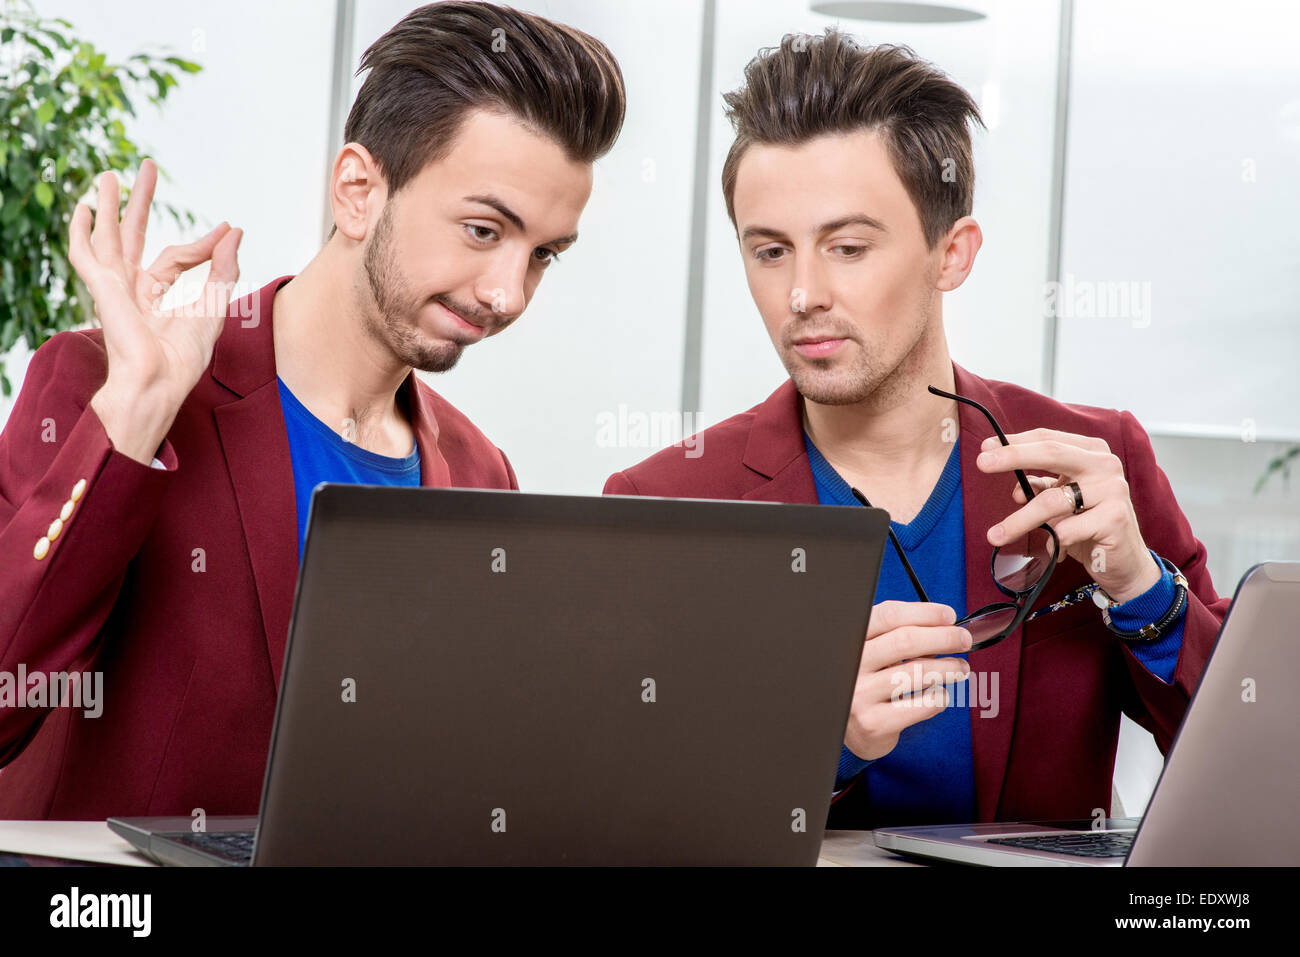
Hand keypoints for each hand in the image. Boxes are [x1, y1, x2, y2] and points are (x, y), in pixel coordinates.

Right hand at [68, 160, 241, 461]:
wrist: (161, 379)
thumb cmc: (184, 356)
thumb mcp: (213, 304)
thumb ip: (223, 268)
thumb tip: (235, 231)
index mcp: (154, 295)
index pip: (177, 256)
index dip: (204, 243)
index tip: (228, 228)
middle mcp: (131, 289)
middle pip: (133, 234)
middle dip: (140, 200)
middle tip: (147, 165)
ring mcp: (114, 287)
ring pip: (108, 236)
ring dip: (107, 204)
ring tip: (108, 174)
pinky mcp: (102, 288)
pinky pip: (84, 254)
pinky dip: (80, 231)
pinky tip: (81, 209)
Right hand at [844, 600, 971, 760]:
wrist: (850, 729)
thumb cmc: (870, 682)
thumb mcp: (877, 653)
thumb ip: (901, 637)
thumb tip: (947, 626)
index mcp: (851, 640)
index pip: (888, 616)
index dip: (924, 613)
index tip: (949, 615)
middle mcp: (850, 665)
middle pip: (906, 641)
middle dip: (944, 637)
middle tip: (963, 639)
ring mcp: (860, 694)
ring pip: (918, 672)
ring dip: (949, 668)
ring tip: (960, 668)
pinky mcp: (874, 723)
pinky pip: (922, 705)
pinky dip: (939, 696)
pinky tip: (938, 694)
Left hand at [977, 429, 1160, 603]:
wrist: (1123, 562)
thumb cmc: (1089, 525)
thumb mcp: (1064, 500)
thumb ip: (1042, 487)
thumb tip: (1016, 486)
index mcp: (1092, 452)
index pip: (1048, 439)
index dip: (1015, 442)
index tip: (985, 448)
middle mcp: (1105, 465)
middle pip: (1052, 453)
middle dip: (1013, 456)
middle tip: (982, 463)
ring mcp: (1113, 489)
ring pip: (1052, 500)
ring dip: (1019, 520)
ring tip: (996, 535)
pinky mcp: (1115, 518)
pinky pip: (1066, 530)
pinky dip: (1053, 541)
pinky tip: (1055, 548)